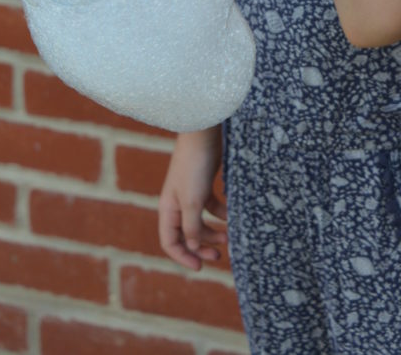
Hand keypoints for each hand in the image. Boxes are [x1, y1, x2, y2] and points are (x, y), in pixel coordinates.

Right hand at [158, 128, 226, 269]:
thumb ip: (192, 227)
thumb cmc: (194, 167)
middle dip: (201, 247)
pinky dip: (221, 214)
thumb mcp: (192, 201)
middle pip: (186, 235)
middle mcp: (177, 203)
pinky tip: (233, 215)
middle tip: (219, 256)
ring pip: (200, 222)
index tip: (200, 267)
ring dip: (213, 232)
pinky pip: (211, 207)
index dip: (183, 257)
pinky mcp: (204, 184)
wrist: (203, 134)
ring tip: (229, 237)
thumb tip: (193, 247)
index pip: (170, 242)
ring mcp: (191, 193)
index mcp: (168, 209)